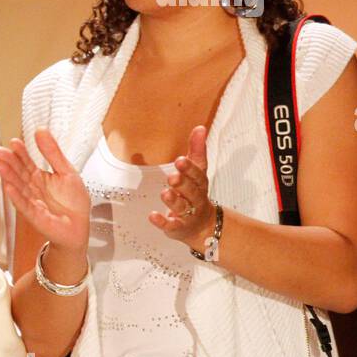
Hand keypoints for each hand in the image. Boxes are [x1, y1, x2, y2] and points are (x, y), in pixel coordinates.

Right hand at [0, 129, 89, 252]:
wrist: (79, 227)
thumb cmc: (74, 202)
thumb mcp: (67, 171)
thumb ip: (53, 153)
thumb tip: (41, 132)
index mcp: (41, 177)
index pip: (27, 162)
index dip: (21, 152)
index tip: (14, 142)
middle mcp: (33, 188)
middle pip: (19, 173)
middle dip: (9, 162)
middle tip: (0, 151)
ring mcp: (32, 201)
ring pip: (18, 187)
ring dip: (9, 177)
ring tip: (0, 166)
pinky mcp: (34, 215)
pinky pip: (23, 204)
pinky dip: (16, 196)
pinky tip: (9, 187)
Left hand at [149, 125, 215, 249]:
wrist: (203, 227)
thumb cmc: (196, 194)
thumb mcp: (197, 173)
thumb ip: (197, 151)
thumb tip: (200, 128)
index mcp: (199, 184)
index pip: (198, 175)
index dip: (190, 168)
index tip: (180, 160)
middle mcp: (196, 199)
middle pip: (192, 191)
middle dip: (183, 184)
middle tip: (172, 177)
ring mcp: (188, 215)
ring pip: (182, 208)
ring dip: (173, 201)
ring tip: (165, 193)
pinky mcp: (177, 228)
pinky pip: (171, 225)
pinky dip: (162, 221)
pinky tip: (152, 216)